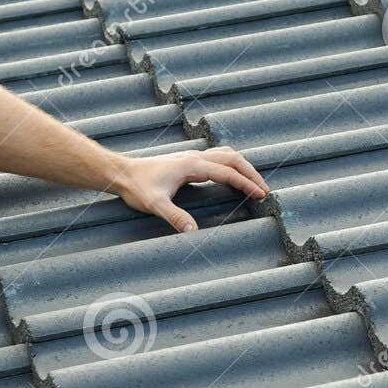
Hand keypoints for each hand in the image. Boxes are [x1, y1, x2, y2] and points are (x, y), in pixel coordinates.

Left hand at [113, 147, 270, 232]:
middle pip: (233, 159)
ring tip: (254, 182)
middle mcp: (195, 157)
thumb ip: (175, 217)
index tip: (261, 194)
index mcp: (192, 165)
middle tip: (265, 190)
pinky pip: (217, 157)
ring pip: (226, 155)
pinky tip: (231, 176)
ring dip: (242, 166)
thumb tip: (193, 232)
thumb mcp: (155, 205)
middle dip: (251, 173)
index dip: (246, 184)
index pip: (228, 172)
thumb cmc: (137, 186)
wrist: (122, 172)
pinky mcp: (187, 160)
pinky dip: (231, 165)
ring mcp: (191, 157)